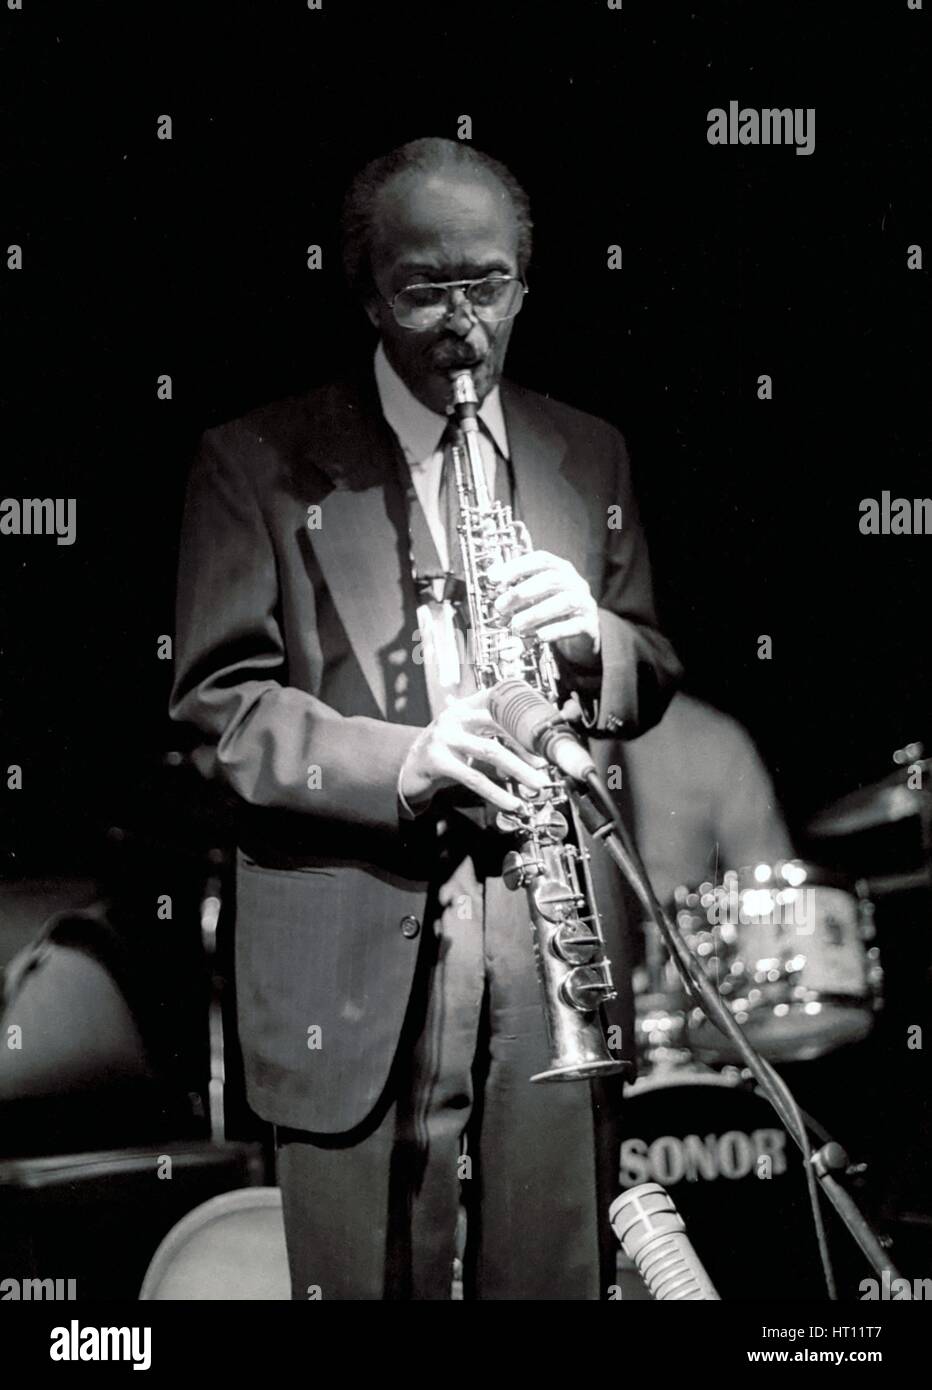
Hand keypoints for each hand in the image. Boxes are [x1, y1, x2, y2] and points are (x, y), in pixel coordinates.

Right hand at [399, 687, 548, 813]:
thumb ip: (498, 741)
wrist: (408, 768)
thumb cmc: (446, 753)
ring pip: (491, 751)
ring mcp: (445, 736)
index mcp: (466, 706)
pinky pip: (474, 777)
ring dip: (519, 769)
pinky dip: (496, 792)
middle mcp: (455, 716)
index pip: (500, 700)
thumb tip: (536, 755)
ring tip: (537, 783)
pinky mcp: (438, 760)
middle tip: (547, 760)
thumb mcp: (471, 740)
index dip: (524, 711)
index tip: (543, 729)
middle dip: (527, 743)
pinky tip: (511, 802)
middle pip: (499, 723)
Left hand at [486, 550, 599, 665]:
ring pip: (564, 602)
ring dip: (536, 613)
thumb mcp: (537, 600)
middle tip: (500, 607)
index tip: (494, 578)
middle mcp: (575, 582)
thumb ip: (519, 596)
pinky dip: (555, 630)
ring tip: (516, 626)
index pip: (541, 559)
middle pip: (551, 579)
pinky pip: (574, 625)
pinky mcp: (590, 624)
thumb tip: (494, 598)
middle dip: (522, 592)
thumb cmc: (554, 613)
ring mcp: (585, 602)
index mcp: (562, 569)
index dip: (517, 566)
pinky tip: (539, 636)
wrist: (582, 635)